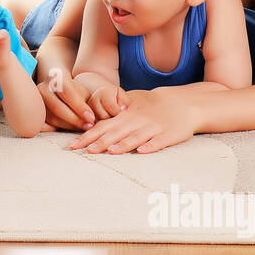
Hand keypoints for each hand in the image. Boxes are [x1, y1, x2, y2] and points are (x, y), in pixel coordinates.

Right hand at [35, 68, 96, 130]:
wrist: (57, 88)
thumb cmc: (74, 91)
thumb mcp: (82, 91)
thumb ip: (87, 101)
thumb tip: (95, 119)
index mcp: (55, 77)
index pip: (67, 92)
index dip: (79, 106)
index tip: (91, 118)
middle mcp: (42, 87)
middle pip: (57, 107)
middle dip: (75, 119)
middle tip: (88, 126)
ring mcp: (36, 101)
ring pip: (52, 118)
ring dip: (69, 126)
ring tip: (81, 128)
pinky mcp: (34, 113)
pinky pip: (44, 126)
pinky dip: (57, 129)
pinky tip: (68, 129)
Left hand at [66, 88, 196, 153]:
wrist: (182, 103)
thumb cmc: (151, 106)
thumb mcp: (130, 106)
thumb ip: (112, 115)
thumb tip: (88, 123)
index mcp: (125, 116)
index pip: (103, 126)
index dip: (88, 136)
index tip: (73, 146)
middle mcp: (136, 121)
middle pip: (116, 133)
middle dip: (101, 142)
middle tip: (86, 151)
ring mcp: (153, 128)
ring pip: (136, 137)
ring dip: (124, 144)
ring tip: (111, 151)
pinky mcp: (168, 135)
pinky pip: (159, 141)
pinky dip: (151, 146)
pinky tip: (142, 151)